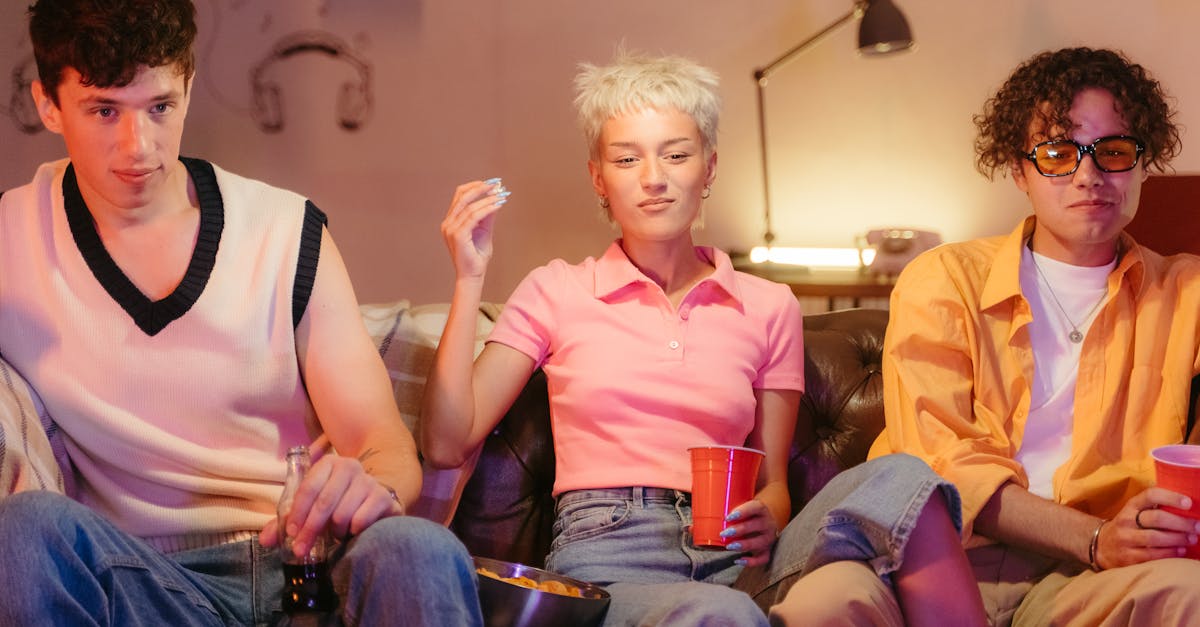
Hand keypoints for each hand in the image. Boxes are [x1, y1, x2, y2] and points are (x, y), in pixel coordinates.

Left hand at [259, 454, 403, 556]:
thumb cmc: (337, 503)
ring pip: (342, 514)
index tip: (292, 533)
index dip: (297, 512)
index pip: (308, 487)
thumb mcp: (311, 508)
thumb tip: (265, 540)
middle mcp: (350, 466)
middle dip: (310, 529)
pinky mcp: (384, 497)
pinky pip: (361, 520)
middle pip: (324, 502)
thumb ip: (287, 522)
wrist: (375, 501)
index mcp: (329, 463)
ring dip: (335, 532)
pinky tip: (352, 532)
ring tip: (334, 536)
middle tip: (301, 549)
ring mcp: (369, 481)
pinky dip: (353, 531)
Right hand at [441, 178, 508, 279]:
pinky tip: (498, 205)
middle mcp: (448, 223)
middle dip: (480, 188)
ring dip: (487, 198)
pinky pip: (473, 217)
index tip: (491, 183)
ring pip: (469, 206)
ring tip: (501, 195)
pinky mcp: (458, 235)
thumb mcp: (484, 231)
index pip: (460, 196)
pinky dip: (487, 208)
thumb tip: (495, 198)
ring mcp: (451, 229)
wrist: (473, 275)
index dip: (475, 187)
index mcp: (450, 221)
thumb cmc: (478, 256)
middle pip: (462, 196)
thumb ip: (487, 215)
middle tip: (497, 185)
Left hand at [719, 499, 779, 566]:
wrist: (765, 520)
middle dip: (739, 530)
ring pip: (759, 542)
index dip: (743, 512)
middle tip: (723, 533)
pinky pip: (763, 558)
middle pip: (756, 526)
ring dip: (744, 545)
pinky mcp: (767, 550)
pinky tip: (738, 561)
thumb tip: (694, 523)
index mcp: (761, 509)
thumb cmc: (747, 513)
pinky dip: (751, 562)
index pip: (755, 508)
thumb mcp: (739, 506)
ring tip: (729, 546)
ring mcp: (768, 538)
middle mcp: (767, 523)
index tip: (728, 517)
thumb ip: (722, 509)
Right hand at [1096, 487, 1199, 568]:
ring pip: (1155, 538)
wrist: (1102, 546)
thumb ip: (1154, 506)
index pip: (1150, 495)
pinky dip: (1170, 553)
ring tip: (1192, 539)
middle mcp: (1126, 521)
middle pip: (1156, 518)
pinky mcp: (1128, 557)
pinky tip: (1181, 551)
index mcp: (1131, 506)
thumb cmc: (1128, 526)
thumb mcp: (1135, 511)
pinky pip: (1152, 555)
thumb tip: (1186, 500)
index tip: (1189, 503)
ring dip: (1178, 539)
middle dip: (1181, 523)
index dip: (1170, 497)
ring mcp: (1125, 539)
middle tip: (1197, 526)